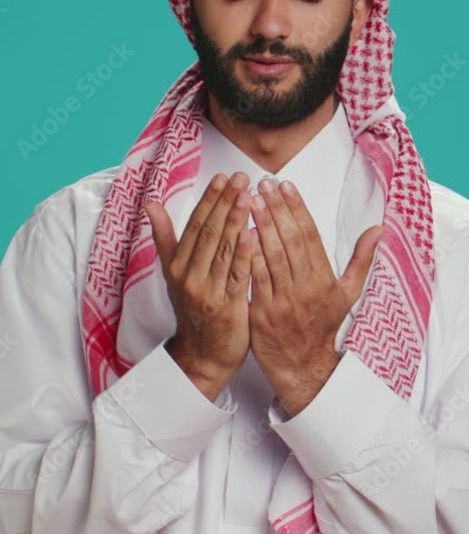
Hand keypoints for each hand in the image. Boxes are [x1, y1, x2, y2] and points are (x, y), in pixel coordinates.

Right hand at [144, 172, 252, 397]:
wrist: (202, 357)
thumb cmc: (194, 311)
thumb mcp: (174, 274)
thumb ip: (165, 238)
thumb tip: (151, 204)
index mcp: (178, 265)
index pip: (195, 225)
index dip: (209, 199)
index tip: (223, 177)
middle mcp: (189, 276)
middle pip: (209, 232)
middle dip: (225, 202)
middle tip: (241, 178)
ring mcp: (207, 292)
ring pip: (222, 250)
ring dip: (236, 220)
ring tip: (249, 196)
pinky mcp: (226, 308)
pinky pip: (236, 276)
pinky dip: (244, 254)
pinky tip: (253, 233)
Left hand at [248, 179, 384, 410]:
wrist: (304, 366)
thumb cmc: (324, 325)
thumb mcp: (349, 294)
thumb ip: (362, 259)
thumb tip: (380, 230)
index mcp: (326, 280)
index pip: (311, 235)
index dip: (298, 208)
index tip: (286, 186)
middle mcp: (307, 288)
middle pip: (291, 241)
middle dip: (277, 209)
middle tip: (264, 185)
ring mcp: (284, 300)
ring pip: (272, 256)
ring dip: (261, 225)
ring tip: (251, 200)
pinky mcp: (262, 312)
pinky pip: (256, 279)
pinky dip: (249, 256)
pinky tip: (240, 234)